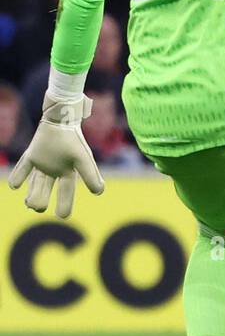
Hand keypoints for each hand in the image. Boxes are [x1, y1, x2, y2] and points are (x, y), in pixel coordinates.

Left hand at [8, 92, 104, 218]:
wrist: (62, 119)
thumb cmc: (74, 139)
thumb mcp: (83, 158)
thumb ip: (90, 174)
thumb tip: (99, 192)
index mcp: (68, 172)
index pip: (66, 192)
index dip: (65, 204)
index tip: (62, 216)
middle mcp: (54, 170)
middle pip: (46, 189)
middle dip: (41, 200)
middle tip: (38, 207)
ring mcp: (43, 162)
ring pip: (36, 182)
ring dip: (31, 193)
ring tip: (29, 203)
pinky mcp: (33, 154)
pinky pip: (24, 167)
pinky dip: (18, 177)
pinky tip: (14, 187)